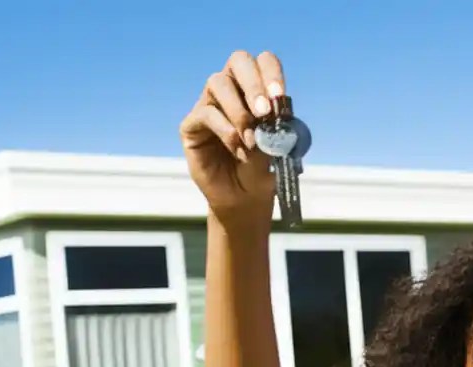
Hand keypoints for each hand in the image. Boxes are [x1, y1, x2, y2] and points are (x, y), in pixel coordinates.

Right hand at [179, 50, 281, 217]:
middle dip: (253, 83)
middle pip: (238, 61)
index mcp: (258, 90)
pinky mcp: (192, 125)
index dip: (271, 73)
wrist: (245, 200)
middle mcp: (232, 91)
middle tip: (264, 112)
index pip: (263, 62)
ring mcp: (210, 104)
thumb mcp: (277, 150)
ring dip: (238, 110)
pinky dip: (225, 130)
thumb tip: (272, 115)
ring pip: (218, 83)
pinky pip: (205, 114)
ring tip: (252, 140)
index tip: (280, 96)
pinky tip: (238, 148)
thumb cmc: (264, 170)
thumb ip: (275, 129)